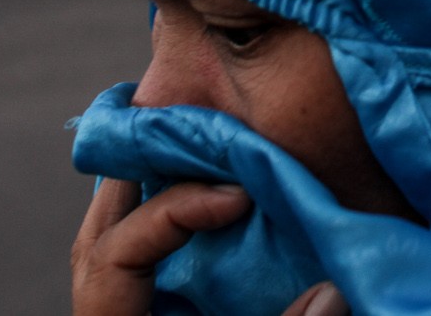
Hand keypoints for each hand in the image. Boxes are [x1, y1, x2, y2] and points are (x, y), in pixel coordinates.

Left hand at [73, 178, 345, 314]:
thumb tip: (334, 291)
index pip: (115, 254)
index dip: (171, 211)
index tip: (235, 195)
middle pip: (96, 241)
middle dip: (141, 182)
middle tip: (196, 138)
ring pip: (111, 256)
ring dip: (152, 204)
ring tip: (202, 162)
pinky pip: (141, 279)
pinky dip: (169, 240)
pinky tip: (213, 218)